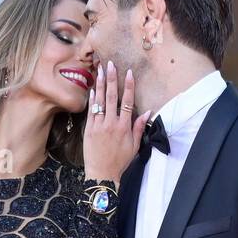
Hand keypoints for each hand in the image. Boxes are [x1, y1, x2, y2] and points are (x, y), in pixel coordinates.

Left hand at [83, 61, 149, 186]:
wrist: (102, 174)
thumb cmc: (120, 161)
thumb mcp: (134, 146)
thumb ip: (139, 128)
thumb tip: (148, 112)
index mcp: (124, 127)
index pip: (127, 102)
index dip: (128, 86)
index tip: (129, 73)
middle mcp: (111, 124)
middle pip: (112, 97)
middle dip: (112, 79)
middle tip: (110, 64)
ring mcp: (99, 126)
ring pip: (100, 101)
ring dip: (101, 84)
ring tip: (100, 69)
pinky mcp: (90, 129)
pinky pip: (92, 110)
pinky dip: (93, 98)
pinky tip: (94, 87)